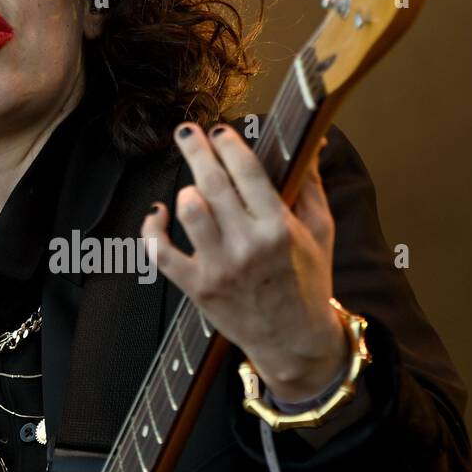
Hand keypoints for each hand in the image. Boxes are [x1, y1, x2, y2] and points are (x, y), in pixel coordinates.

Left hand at [142, 122, 348, 403]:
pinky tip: (157, 215)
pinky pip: (160, 252)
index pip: (247, 170)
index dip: (228, 143)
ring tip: (193, 186)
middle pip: (212, 182)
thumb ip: (309, 184)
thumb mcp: (320, 231)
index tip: (220, 131)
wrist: (294, 340)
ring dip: (186, 191)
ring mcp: (220, 267)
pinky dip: (152, 229)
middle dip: (196, 149)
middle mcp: (248, 245)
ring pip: (188, 210)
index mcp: (279, 227)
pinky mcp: (197, 287)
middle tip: (187, 133)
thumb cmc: (308, 281)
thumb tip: (312, 141)